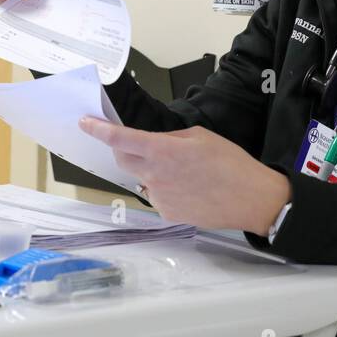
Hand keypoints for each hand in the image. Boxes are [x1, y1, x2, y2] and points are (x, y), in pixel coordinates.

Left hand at [78, 119, 291, 233]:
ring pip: (142, 178)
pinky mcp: (166, 213)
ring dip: (152, 171)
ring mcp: (159, 197)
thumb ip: (171, 138)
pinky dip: (166, 189)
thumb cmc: (231, 164)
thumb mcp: (201, 136)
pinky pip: (157, 195)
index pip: (120, 139)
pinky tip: (190, 189)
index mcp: (162, 151)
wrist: (251, 199)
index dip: (99, 130)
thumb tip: (156, 143)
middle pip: (123, 159)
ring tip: (185, 173)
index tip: (85, 123)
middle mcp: (155, 175)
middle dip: (123, 149)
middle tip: (141, 145)